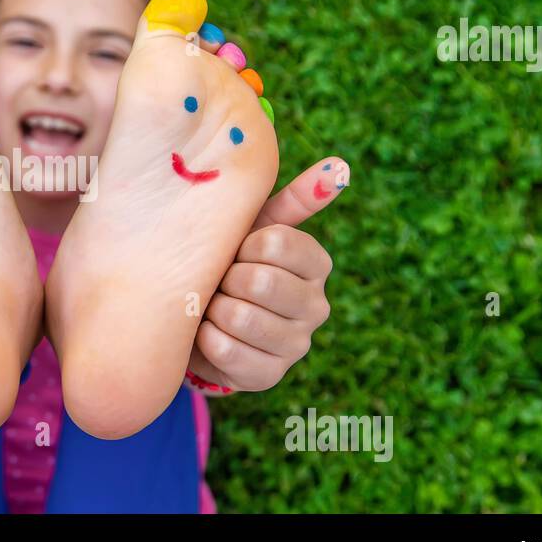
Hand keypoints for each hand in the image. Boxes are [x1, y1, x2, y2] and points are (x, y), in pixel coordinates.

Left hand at [188, 157, 349, 393]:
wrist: (202, 318)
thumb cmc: (230, 261)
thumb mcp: (255, 226)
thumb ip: (295, 199)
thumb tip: (339, 166)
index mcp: (315, 263)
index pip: (277, 243)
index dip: (243, 246)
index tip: (235, 249)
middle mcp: (316, 305)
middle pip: (259, 281)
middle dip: (225, 278)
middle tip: (219, 280)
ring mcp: (295, 344)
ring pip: (241, 317)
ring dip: (213, 308)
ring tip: (212, 304)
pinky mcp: (268, 376)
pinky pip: (225, 350)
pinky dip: (205, 338)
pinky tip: (207, 333)